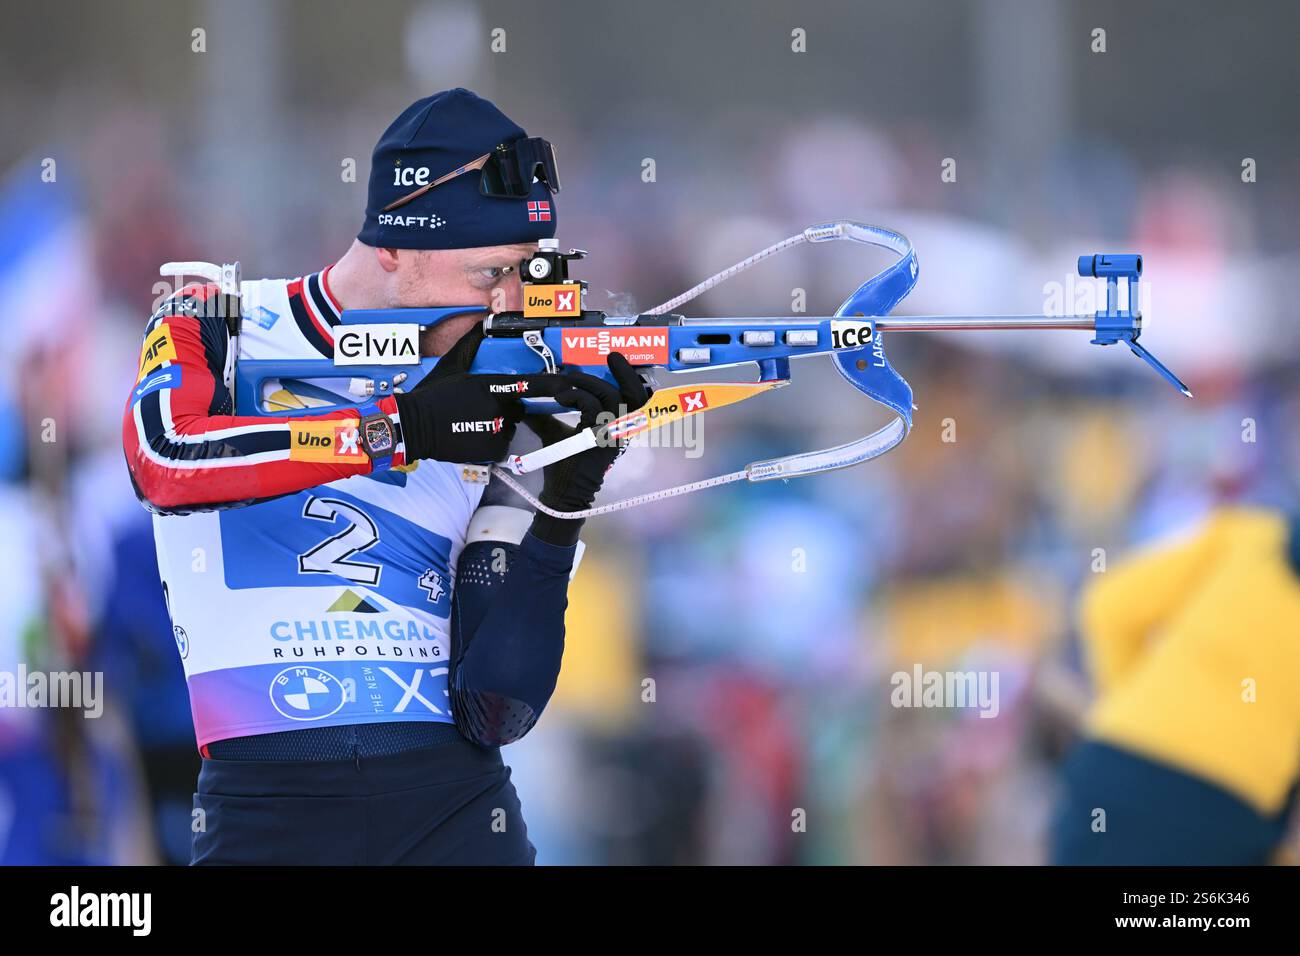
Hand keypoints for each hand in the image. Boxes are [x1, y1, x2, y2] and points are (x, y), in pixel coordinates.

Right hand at [394, 322, 569, 463]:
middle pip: (518, 408)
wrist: (414, 427)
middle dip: (506, 407)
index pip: (530, 384)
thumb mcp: (452, 365)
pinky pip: (502, 446)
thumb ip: (471, 344)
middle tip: (480, 408)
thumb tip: (481, 324)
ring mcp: (496, 430)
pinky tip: (472, 435)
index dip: (553, 385)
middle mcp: (498, 408)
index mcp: (491, 386)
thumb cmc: (432, 395)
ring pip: (510, 427)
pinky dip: (491, 443)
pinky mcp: (491, 449)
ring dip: (498, 425)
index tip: (568, 385)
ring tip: (472, 422)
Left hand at [526, 351, 650, 544]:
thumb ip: (546, 417)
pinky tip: (560, 397)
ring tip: (571, 377)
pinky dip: (575, 396)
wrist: (563, 492)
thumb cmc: (564, 464)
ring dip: (591, 382)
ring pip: (613, 396)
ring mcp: (612, 434)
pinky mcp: (600, 437)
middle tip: (611, 356)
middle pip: (635, 394)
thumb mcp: (555, 433)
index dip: (628, 378)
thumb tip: (527, 403)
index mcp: (615, 426)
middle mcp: (619, 429)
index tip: (614, 361)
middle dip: (625, 372)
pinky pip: (591, 406)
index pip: (633, 398)